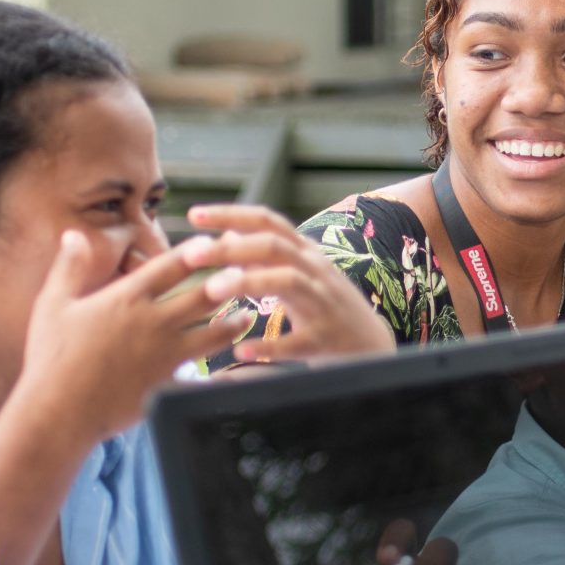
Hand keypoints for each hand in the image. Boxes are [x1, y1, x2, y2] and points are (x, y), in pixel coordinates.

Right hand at [15, 230, 237, 448]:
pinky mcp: (170, 383)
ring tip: (246, 316)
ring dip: (234, 322)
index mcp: (127, 297)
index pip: (171, 266)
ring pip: (214, 331)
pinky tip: (238, 367)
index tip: (215, 242)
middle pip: (204, 295)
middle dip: (229, 281)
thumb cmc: (52, 357)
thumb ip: (69, 268)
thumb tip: (72, 235)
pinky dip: (225, 370)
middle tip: (248, 272)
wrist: (59, 410)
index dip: (196, 252)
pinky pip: (207, 375)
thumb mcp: (53, 305)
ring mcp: (166, 353)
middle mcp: (153, 321)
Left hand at [186, 204, 394, 362]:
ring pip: (288, 282)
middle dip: (230, 247)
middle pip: (274, 247)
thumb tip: (228, 232)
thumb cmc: (326, 307)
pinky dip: (269, 346)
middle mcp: (316, 272)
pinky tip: (240, 351)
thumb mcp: (297, 275)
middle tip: (191, 254)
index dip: (232, 213)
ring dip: (248, 282)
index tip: (194, 214)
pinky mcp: (326, 340)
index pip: (268, 222)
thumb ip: (264, 256)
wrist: (372, 346)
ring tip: (211, 291)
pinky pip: (297, 341)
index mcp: (305, 254)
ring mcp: (324, 304)